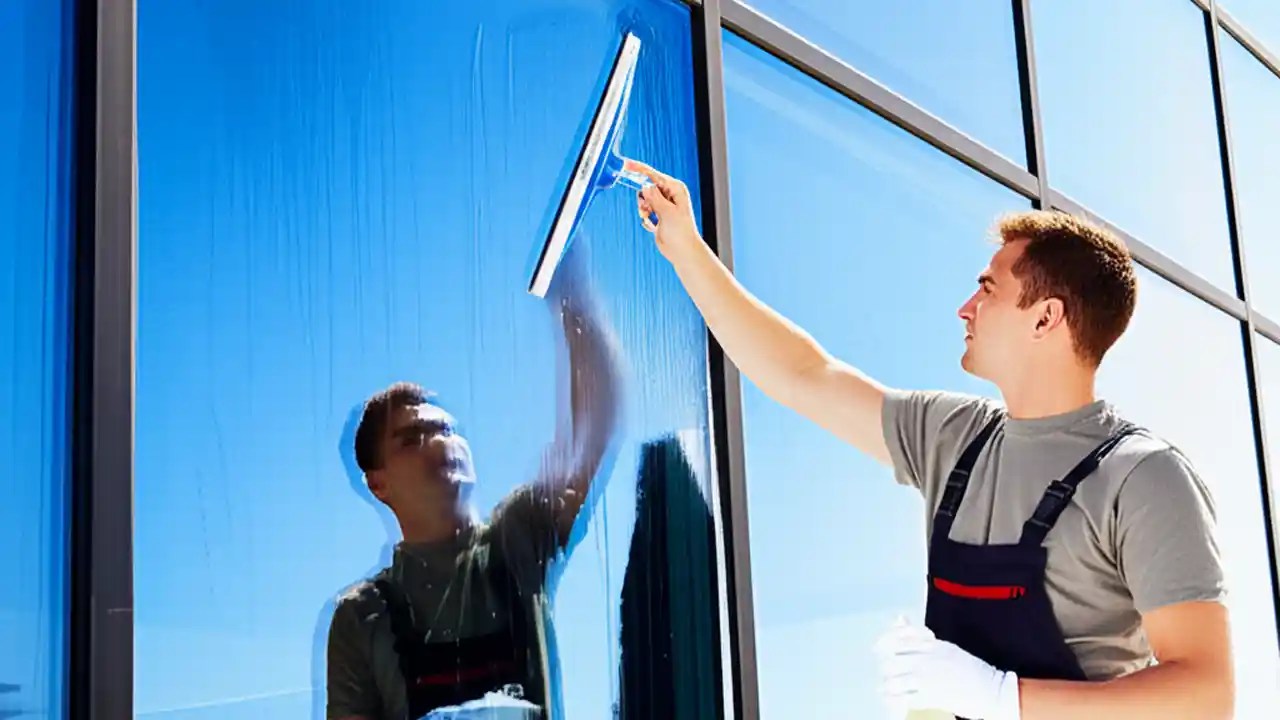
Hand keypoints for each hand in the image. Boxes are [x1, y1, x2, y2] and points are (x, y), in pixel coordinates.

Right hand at [623, 159, 701, 261]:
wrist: (681, 250)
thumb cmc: (681, 232)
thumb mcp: (667, 212)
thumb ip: (655, 198)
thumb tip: (646, 187)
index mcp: (676, 189)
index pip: (654, 175)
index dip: (639, 169)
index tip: (627, 165)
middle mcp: (670, 194)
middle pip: (646, 187)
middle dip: (644, 199)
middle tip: (649, 209)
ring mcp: (663, 204)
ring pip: (644, 199)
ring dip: (644, 209)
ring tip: (652, 218)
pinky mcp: (658, 213)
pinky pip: (644, 209)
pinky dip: (646, 217)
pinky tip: (654, 224)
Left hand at [876, 617, 1020, 719]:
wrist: (994, 690)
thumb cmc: (972, 670)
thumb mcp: (946, 647)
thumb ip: (921, 636)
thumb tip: (899, 620)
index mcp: (932, 644)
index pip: (897, 638)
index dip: (883, 643)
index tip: (876, 648)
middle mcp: (928, 658)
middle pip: (892, 660)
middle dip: (885, 669)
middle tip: (886, 675)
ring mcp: (929, 677)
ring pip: (895, 681)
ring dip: (888, 687)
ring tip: (886, 690)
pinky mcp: (933, 696)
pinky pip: (906, 699)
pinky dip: (896, 702)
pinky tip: (894, 702)